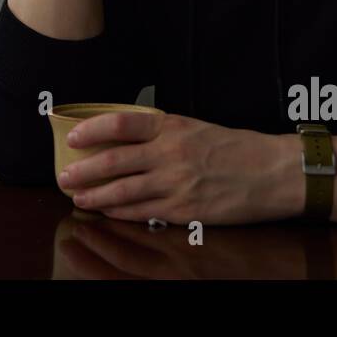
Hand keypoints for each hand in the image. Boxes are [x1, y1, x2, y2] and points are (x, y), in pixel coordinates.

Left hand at [58, 111, 303, 225]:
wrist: (272, 172)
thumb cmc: (235, 147)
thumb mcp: (195, 127)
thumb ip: (161, 132)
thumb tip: (124, 138)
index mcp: (172, 126)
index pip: (122, 123)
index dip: (93, 129)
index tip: (73, 136)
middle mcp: (171, 153)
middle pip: (114, 161)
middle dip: (83, 170)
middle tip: (63, 176)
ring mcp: (177, 183)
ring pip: (124, 191)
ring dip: (96, 196)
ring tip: (77, 197)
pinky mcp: (186, 210)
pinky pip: (144, 212)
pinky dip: (120, 213)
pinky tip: (107, 212)